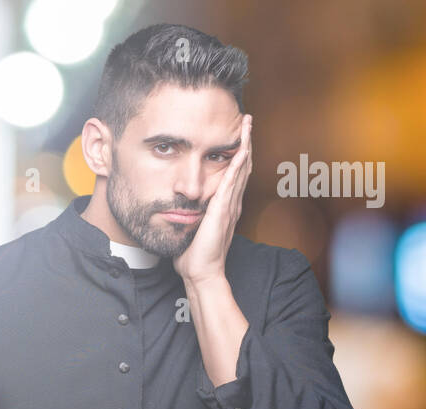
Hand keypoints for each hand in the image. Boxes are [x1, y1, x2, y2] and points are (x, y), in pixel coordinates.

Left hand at [174, 114, 251, 284]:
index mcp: (224, 205)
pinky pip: (232, 183)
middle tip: (247, 120)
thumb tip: (178, 205)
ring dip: (245, 146)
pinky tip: (241, 150)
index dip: (236, 152)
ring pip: (241, 169)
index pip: (233, 173)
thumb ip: (190, 214)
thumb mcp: (191, 226)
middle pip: (242, 165)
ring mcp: (229, 206)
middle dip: (245, 141)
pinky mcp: (223, 211)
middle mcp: (231, 202)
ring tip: (247, 125)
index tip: (236, 133)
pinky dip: (237, 165)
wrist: (200, 272)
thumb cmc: (193, 254)